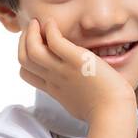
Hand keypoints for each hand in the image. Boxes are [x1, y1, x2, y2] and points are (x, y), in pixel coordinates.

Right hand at [17, 18, 136, 122]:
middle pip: (23, 59)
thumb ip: (74, 93)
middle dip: (23, 41)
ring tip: (39, 23)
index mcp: (54, 90)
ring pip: (32, 50)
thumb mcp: (80, 103)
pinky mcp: (76, 61)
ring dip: (31, 33)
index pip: (27, 73)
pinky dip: (50, 29)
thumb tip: (79, 89)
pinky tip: (53, 24)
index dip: (26, 58)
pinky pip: (54, 41)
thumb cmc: (104, 111)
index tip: (35, 46)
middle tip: (33, 29)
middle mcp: (54, 79)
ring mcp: (63, 70)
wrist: (114, 114)